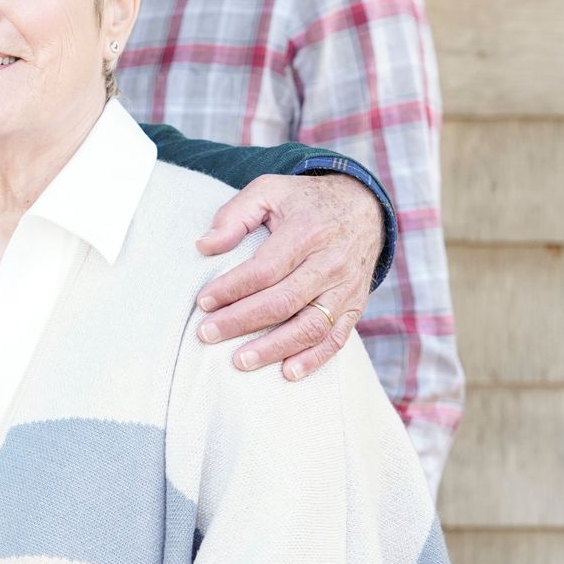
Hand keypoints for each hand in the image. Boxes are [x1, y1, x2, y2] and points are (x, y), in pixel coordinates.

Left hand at [193, 173, 381, 379]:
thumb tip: (204, 246)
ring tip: (239, 360)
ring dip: (274, 348)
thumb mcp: (268, 190)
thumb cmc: (303, 201)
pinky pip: (337, 338)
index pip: (264, 269)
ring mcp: (346, 287)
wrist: (361, 207)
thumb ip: (234, 215)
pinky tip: (287, 372)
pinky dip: (314, 359)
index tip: (202, 302)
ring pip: (310, 326)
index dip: (231, 289)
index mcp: (306, 231)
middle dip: (241, 322)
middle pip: (283, 301)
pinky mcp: (356, 305)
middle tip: (206, 334)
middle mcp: (330, 262)